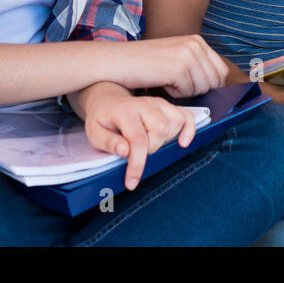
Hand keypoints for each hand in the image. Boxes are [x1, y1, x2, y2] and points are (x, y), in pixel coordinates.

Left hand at [82, 83, 197, 190]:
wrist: (107, 100)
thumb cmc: (102, 119)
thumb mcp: (94, 133)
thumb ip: (108, 142)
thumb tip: (125, 151)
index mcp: (124, 111)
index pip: (138, 139)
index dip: (137, 164)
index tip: (131, 182)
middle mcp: (144, 104)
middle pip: (160, 130)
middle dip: (151, 149)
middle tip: (137, 152)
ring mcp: (157, 103)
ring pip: (174, 123)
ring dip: (165, 140)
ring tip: (150, 143)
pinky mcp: (167, 106)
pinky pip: (186, 116)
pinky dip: (189, 130)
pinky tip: (182, 142)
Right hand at [116, 35, 229, 97]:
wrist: (117, 62)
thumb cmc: (144, 65)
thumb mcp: (174, 58)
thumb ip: (196, 66)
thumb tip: (219, 86)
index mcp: (196, 40)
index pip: (220, 70)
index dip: (210, 85)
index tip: (191, 89)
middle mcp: (196, 44)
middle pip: (215, 81)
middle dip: (198, 90)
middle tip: (175, 85)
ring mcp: (189, 54)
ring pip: (203, 88)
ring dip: (186, 92)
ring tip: (167, 81)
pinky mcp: (180, 67)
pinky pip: (189, 92)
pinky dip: (175, 94)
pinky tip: (161, 81)